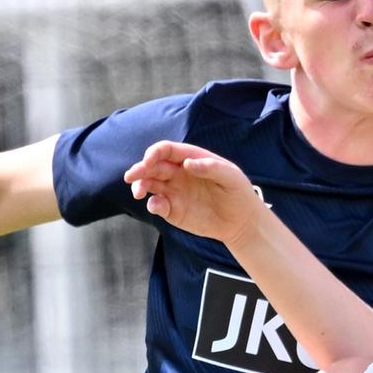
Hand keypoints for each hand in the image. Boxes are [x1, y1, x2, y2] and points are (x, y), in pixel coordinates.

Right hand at [123, 142, 265, 247]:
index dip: (154, 152)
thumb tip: (188, 163)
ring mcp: (174, 191)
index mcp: (190, 158)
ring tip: (139, 192)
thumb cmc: (238, 193)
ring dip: (140, 186)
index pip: (166, 150)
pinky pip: (157, 205)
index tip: (148, 160)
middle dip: (140, 169)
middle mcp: (178, 173)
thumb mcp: (231, 177)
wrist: (241, 221)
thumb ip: (211, 167)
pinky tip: (156, 206)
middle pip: (152, 166)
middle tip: (131, 176)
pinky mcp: (173, 210)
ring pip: (149, 184)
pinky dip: (153, 205)